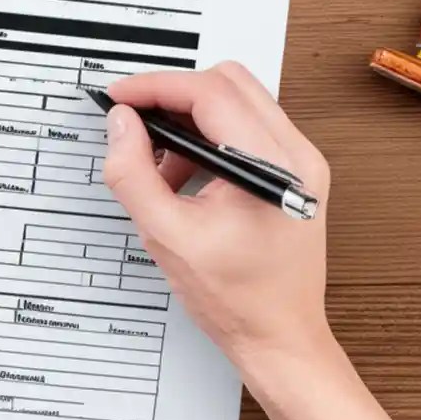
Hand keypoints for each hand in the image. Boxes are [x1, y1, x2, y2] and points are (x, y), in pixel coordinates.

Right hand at [102, 62, 331, 364]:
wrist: (280, 337)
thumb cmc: (240, 300)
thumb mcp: (168, 236)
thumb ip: (134, 174)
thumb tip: (121, 126)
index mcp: (274, 165)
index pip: (210, 92)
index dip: (157, 87)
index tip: (122, 97)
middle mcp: (297, 154)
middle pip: (228, 82)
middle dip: (173, 95)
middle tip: (135, 120)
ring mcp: (300, 162)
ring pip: (237, 100)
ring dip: (189, 118)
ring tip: (160, 165)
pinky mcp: (292, 173)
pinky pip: (245, 129)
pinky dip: (208, 138)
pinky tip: (183, 178)